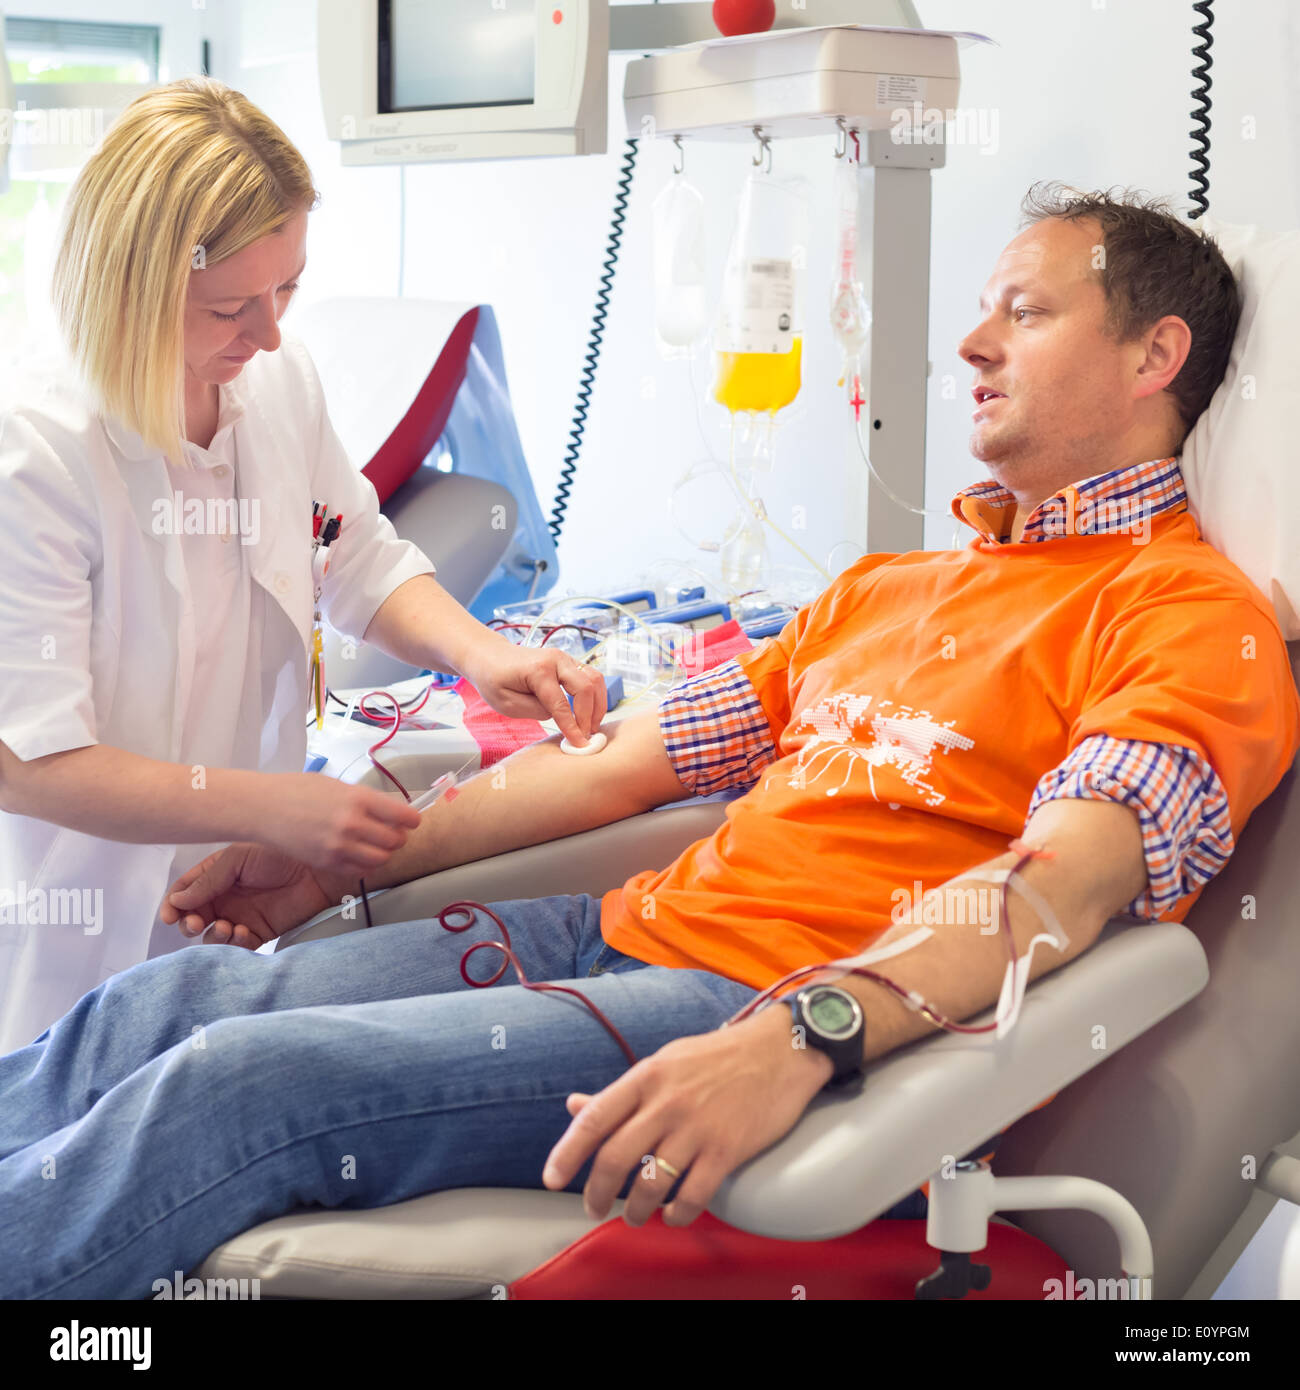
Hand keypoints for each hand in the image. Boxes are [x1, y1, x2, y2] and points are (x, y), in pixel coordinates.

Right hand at [159, 842, 349, 948]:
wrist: (318, 870)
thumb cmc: (280, 854)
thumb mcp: (238, 859)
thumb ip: (208, 880)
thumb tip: (179, 900)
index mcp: (216, 874)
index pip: (184, 891)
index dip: (172, 904)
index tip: (169, 915)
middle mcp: (225, 896)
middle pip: (193, 916)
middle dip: (188, 923)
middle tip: (196, 923)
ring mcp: (240, 915)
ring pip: (212, 934)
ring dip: (211, 936)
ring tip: (226, 927)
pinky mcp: (258, 932)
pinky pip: (236, 945)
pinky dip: (234, 944)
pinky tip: (242, 932)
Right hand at [257, 773, 421, 874]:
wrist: (263, 808)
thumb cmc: (297, 790)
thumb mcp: (337, 786)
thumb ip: (364, 800)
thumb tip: (391, 810)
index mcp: (358, 799)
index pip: (403, 815)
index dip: (412, 819)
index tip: (412, 820)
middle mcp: (352, 824)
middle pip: (395, 841)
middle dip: (398, 837)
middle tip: (394, 833)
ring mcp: (339, 846)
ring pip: (380, 859)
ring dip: (383, 853)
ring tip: (377, 845)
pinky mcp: (327, 863)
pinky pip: (359, 871)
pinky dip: (365, 865)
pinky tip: (359, 855)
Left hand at [461, 638, 606, 745]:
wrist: (490, 657)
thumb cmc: (494, 679)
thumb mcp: (507, 704)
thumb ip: (536, 711)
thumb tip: (562, 717)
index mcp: (538, 670)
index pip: (561, 704)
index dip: (572, 727)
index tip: (579, 744)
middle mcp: (556, 659)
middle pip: (586, 687)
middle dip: (589, 715)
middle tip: (586, 736)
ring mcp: (565, 658)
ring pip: (595, 679)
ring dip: (598, 704)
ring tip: (592, 725)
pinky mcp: (569, 662)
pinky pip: (591, 676)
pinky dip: (595, 695)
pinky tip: (589, 712)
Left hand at [540, 1004, 832, 1226]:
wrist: (780, 1050)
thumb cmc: (719, 1056)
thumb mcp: (665, 1061)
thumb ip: (622, 1091)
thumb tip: (576, 1107)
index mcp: (647, 1076)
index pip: (595, 1118)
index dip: (568, 1153)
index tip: (552, 1179)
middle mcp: (666, 1102)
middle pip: (615, 1158)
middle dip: (597, 1193)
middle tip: (594, 1208)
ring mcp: (697, 1127)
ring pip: (650, 1183)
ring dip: (635, 1209)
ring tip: (633, 1216)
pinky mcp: (727, 1149)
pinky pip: (693, 1195)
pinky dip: (677, 1214)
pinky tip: (673, 1216)